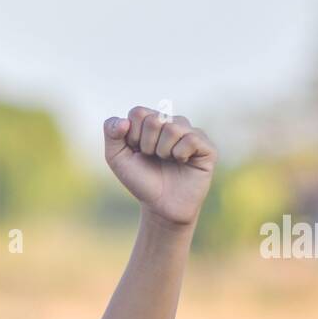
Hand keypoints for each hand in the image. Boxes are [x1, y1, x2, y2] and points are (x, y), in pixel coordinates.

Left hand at [103, 106, 216, 226]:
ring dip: (163, 151)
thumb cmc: (141, 180)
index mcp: (152, 122)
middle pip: (154, 119)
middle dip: (147, 144)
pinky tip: (181, 162)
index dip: (132, 135)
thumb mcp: (117, 158)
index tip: (136, 151)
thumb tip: (124, 121)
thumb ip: (111, 134)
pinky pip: (190, 139)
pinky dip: (180, 155)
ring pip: (173, 128)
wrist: (160, 206)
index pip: (138, 112)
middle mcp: (173, 123)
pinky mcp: (206, 147)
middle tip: (152, 158)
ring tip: (167, 161)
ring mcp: (191, 133)